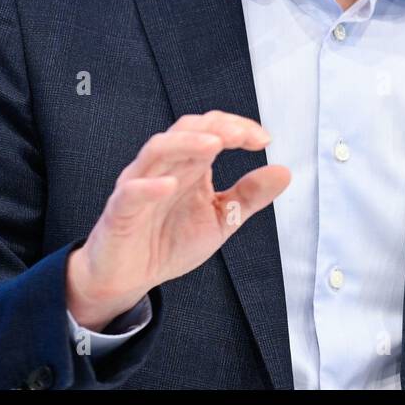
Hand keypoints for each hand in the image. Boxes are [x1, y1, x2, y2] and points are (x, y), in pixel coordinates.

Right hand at [65, 110, 290, 330]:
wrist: (129, 277)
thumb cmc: (169, 241)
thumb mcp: (221, 219)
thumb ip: (249, 195)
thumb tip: (284, 172)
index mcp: (189, 165)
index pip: (210, 129)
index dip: (237, 127)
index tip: (263, 139)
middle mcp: (164, 168)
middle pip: (185, 130)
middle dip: (215, 128)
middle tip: (242, 136)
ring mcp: (140, 185)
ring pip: (158, 150)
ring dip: (186, 143)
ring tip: (214, 144)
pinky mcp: (120, 211)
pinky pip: (131, 192)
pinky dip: (149, 186)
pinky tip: (170, 185)